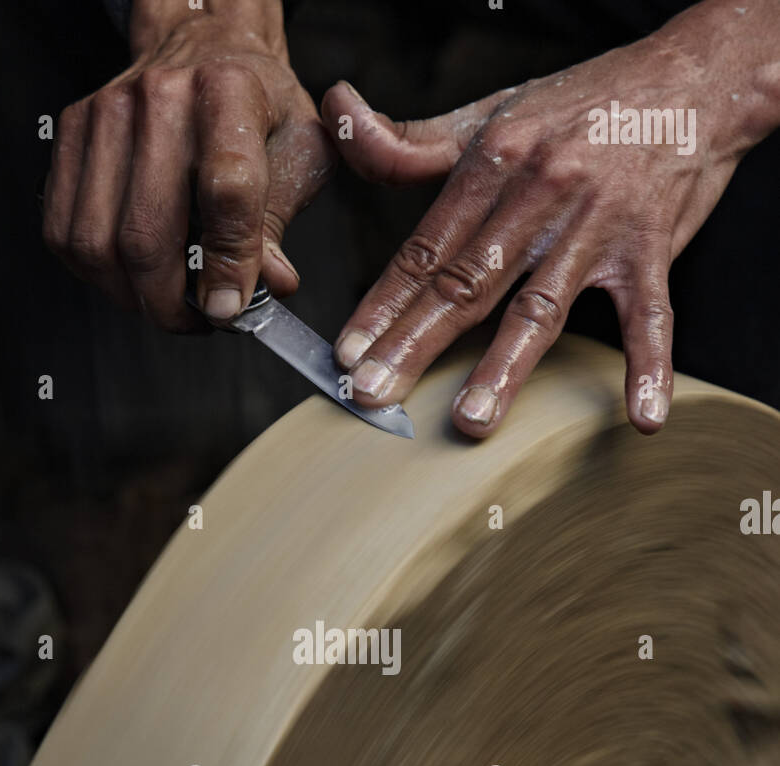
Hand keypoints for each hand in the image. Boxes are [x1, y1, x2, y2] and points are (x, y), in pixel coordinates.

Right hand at [43, 0, 332, 329]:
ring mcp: (106, 112)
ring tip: (165, 301)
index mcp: (230, 94)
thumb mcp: (300, 154)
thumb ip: (283, 222)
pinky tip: (128, 275)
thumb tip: (268, 284)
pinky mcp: (72, 131)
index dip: (228, 265)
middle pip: (145, 234)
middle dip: (170, 303)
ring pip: (97, 243)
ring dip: (130, 295)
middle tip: (196, 321)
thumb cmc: (258, 105)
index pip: (226, 192)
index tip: (228, 309)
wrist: (206, 45)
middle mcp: (161, 98)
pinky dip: (94, 272)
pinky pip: (64, 230)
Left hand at [322, 0, 778, 435]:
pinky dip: (650, 365)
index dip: (383, 302)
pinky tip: (642, 416)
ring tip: (473, 419)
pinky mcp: (651, 249)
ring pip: (542, 305)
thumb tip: (340, 115)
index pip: (426, 246)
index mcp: (495, 162)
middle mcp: (541, 194)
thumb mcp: (493, 113)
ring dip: (506, 366)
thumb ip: (413, 140)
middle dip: (415, 342)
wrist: (690, 79)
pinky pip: (651, 315)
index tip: (348, 353)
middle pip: (468, 282)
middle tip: (375, 392)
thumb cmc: (583, 106)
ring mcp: (598, 227)